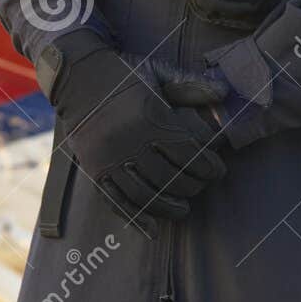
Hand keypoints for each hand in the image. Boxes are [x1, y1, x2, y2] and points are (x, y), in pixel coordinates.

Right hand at [51, 46, 227, 228]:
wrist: (77, 74)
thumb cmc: (124, 73)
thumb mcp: (158, 72)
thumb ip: (190, 85)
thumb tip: (223, 92)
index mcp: (150, 116)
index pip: (189, 153)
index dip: (208, 167)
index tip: (218, 171)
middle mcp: (130, 140)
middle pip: (170, 177)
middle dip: (192, 187)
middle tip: (201, 187)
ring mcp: (110, 157)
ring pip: (145, 194)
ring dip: (168, 207)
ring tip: (183, 209)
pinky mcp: (94, 169)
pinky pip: (115, 200)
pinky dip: (135, 218)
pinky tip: (152, 229)